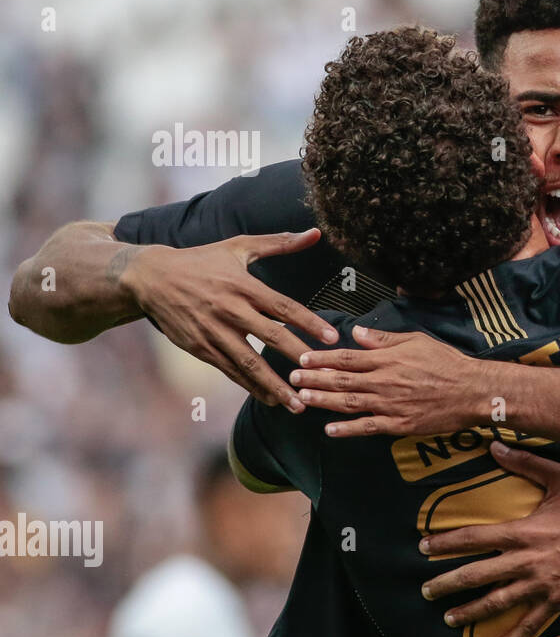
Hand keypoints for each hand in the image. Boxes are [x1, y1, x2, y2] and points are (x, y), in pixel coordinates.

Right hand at [119, 230, 337, 408]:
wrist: (150, 277)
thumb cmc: (201, 260)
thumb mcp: (239, 247)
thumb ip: (280, 243)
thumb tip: (316, 233)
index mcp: (243, 286)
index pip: (284, 307)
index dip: (309, 323)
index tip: (332, 339)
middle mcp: (230, 310)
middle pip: (270, 337)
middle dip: (297, 357)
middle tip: (322, 376)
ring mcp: (213, 331)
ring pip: (249, 362)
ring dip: (274, 384)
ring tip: (298, 403)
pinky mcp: (200, 348)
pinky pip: (230, 370)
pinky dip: (251, 386)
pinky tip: (271, 399)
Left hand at [291, 325, 475, 436]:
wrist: (472, 391)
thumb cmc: (447, 363)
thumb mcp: (416, 341)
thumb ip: (384, 339)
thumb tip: (356, 333)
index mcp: (387, 359)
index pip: (347, 358)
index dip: (322, 359)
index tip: (303, 358)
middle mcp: (384, 381)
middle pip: (341, 380)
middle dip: (314, 379)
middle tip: (292, 378)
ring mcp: (390, 405)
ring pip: (348, 403)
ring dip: (323, 401)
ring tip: (302, 398)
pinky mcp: (399, 424)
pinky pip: (367, 427)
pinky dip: (347, 429)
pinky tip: (329, 429)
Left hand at [417, 442, 559, 636]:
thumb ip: (526, 463)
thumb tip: (494, 445)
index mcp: (524, 531)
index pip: (475, 538)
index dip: (446, 543)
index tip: (423, 547)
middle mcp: (528, 560)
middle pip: (478, 575)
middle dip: (448, 584)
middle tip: (426, 590)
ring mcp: (543, 584)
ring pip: (498, 602)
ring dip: (471, 612)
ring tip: (449, 618)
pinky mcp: (559, 600)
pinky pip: (532, 623)